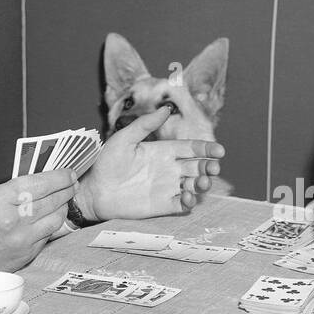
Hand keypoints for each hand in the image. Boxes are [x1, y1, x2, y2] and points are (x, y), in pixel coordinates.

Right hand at [0, 171, 75, 277]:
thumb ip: (12, 191)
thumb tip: (40, 183)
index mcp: (0, 201)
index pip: (39, 184)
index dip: (58, 177)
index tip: (68, 173)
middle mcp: (14, 221)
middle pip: (52, 200)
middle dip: (67, 189)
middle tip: (72, 183)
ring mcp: (23, 240)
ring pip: (56, 219)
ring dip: (63, 207)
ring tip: (63, 200)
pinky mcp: (27, 255)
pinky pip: (49, 236)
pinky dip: (52, 225)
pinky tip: (51, 218)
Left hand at [78, 107, 224, 219]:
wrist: (94, 192)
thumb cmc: (107, 164)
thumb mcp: (124, 139)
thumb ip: (145, 124)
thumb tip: (166, 108)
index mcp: (164, 151)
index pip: (192, 149)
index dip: (207, 149)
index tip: (219, 150)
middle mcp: (170, 169)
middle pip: (198, 167)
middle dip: (210, 167)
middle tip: (213, 168)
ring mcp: (168, 188)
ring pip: (195, 185)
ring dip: (203, 184)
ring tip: (202, 183)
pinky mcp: (163, 205)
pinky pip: (183, 204)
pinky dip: (190, 202)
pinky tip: (187, 197)